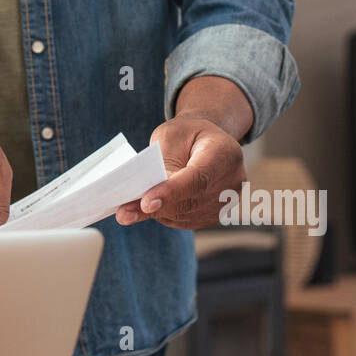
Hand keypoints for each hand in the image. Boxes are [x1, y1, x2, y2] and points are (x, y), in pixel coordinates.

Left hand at [115, 112, 246, 229]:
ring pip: (185, 215)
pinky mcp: (217, 215)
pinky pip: (185, 221)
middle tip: (123, 213)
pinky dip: (165, 215)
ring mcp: (228, 201)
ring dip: (157, 213)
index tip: (146, 203)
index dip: (171, 192)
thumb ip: (163, 162)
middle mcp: (232, 180)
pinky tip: (150, 207)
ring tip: (129, 209)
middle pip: (189, 201)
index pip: (196, 178)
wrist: (208, 141)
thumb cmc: (187, 134)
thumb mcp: (171, 135)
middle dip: (155, 207)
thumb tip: (149, 195)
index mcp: (224, 152)